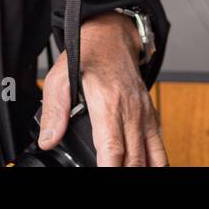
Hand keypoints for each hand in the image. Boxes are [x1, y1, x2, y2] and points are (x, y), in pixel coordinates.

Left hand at [38, 12, 167, 165]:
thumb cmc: (88, 53)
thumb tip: (48, 140)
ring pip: (152, 158)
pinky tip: (141, 167)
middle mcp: (132, 112)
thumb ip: (54, 110)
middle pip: (133, 160)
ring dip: (140, 170)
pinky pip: (160, 149)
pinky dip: (154, 164)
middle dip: (123, 173)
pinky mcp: (151, 117)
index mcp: (108, 103)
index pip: (112, 149)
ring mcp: (145, 116)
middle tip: (107, 173)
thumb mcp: (60, 76)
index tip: (101, 173)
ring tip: (126, 172)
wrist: (112, 35)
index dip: (108, 169)